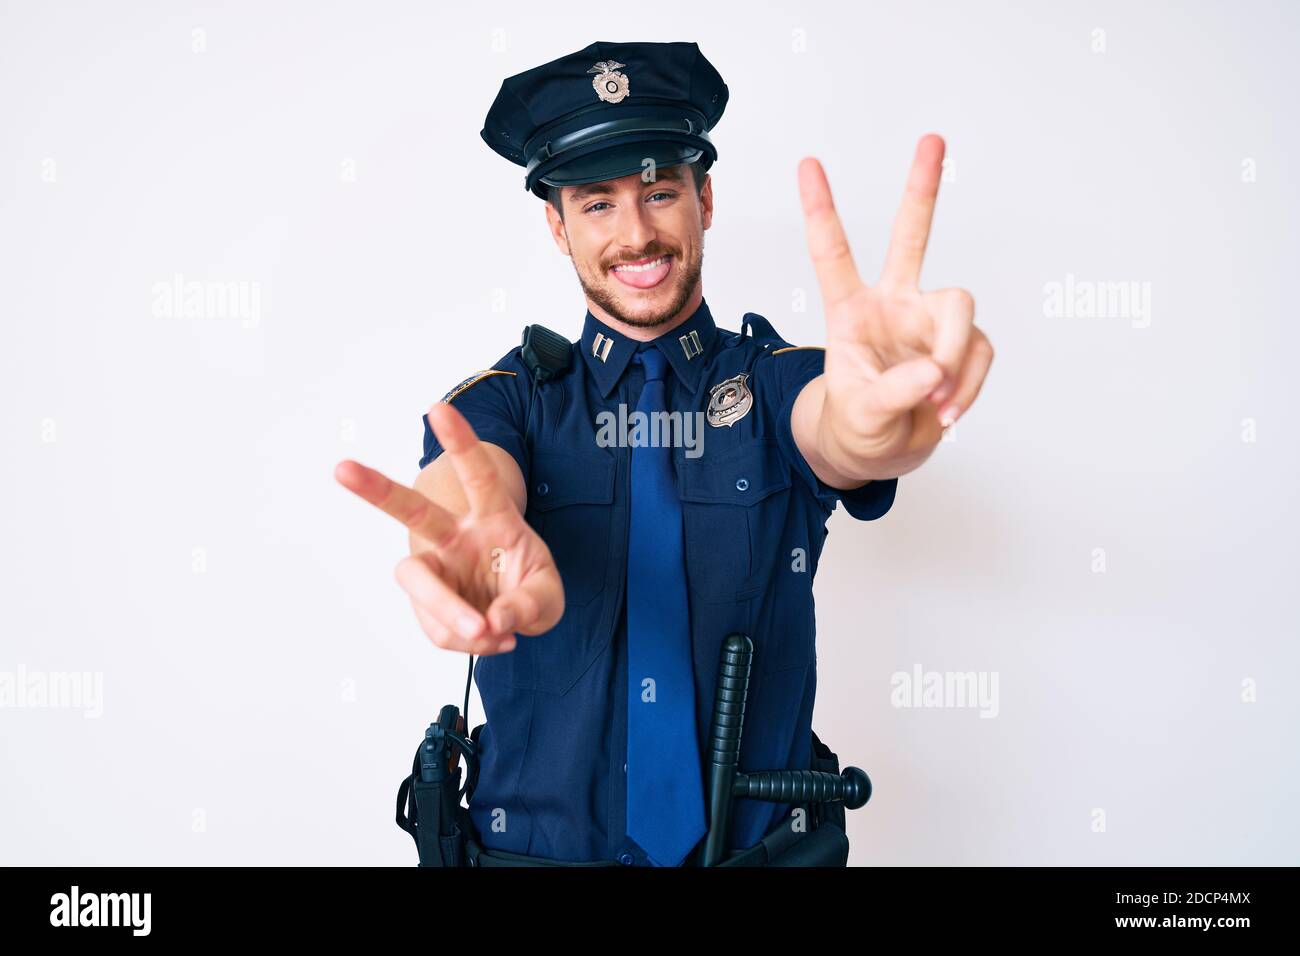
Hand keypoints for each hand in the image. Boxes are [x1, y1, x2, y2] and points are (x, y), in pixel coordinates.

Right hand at [334, 401, 563, 655]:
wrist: (512, 618)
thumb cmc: (528, 590)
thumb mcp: (549, 596)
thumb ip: (529, 604)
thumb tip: (492, 620)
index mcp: (492, 519)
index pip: (479, 476)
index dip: (460, 443)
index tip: (438, 408)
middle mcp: (455, 537)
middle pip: (413, 510)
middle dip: (377, 489)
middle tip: (340, 468)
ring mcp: (436, 570)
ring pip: (412, 577)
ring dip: (440, 608)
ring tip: (482, 632)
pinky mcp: (425, 603)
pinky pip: (436, 628)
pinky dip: (463, 640)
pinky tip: (486, 637)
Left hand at [798, 134, 993, 466]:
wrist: (884, 452)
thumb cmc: (858, 425)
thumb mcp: (860, 415)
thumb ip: (891, 392)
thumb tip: (935, 370)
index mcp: (851, 311)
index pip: (833, 254)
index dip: (821, 210)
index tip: (808, 164)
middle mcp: (894, 304)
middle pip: (912, 237)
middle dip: (922, 189)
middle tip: (932, 139)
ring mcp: (930, 321)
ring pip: (961, 310)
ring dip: (955, 358)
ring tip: (936, 403)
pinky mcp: (962, 344)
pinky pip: (979, 353)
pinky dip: (968, 386)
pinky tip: (947, 410)